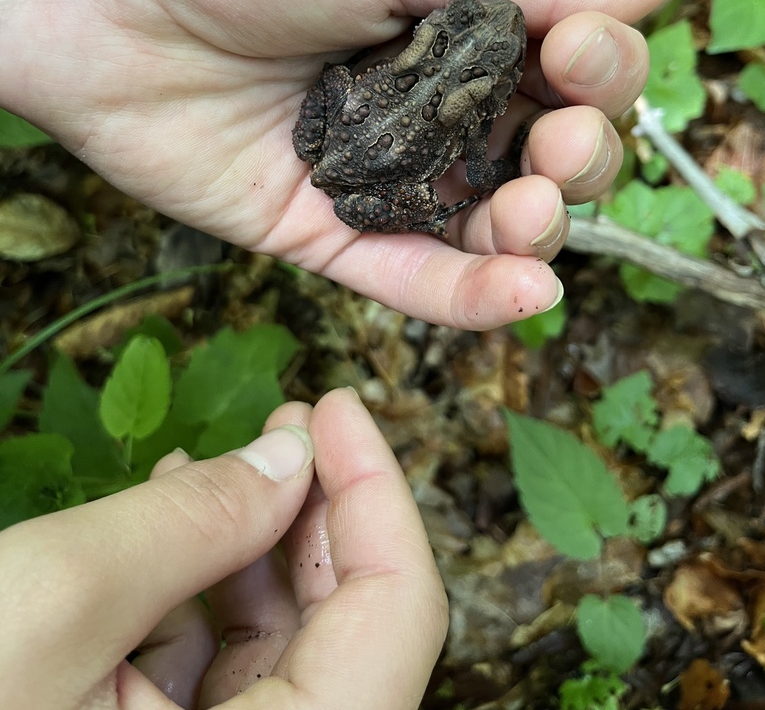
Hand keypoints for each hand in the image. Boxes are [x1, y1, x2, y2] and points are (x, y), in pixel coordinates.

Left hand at [0, 0, 681, 326]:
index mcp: (455, 13)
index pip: (569, 62)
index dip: (599, 70)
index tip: (581, 55)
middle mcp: (424, 95)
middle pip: (541, 152)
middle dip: (577, 156)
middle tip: (558, 143)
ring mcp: (371, 167)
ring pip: (484, 225)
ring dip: (535, 232)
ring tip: (538, 214)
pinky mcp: (313, 226)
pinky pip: (403, 275)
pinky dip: (466, 295)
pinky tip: (525, 291)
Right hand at [0, 390, 445, 708]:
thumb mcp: (53, 603)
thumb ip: (192, 523)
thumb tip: (292, 454)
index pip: (397, 625)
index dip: (379, 499)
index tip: (335, 405)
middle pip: (347, 633)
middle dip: (322, 513)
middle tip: (294, 421)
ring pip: (283, 650)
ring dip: (261, 544)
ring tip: (232, 460)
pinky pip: (217, 673)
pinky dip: (204, 589)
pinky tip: (172, 523)